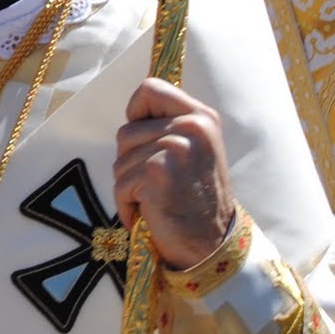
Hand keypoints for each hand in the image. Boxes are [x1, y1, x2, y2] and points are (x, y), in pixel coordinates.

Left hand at [112, 78, 235, 269]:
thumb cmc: (197, 200)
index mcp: (201, 116)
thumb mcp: (195, 151)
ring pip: (120, 160)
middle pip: (126, 131)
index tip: (144, 140)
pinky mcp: (157, 172)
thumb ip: (170, 128)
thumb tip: (133, 115)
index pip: (150, 88)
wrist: (213, 245)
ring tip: (157, 201)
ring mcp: (174, 148)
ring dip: (129, 187)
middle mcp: (191, 127)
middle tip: (157, 186)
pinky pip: (120, 184)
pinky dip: (127, 205)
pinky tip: (150, 215)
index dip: (136, 112)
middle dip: (131, 163)